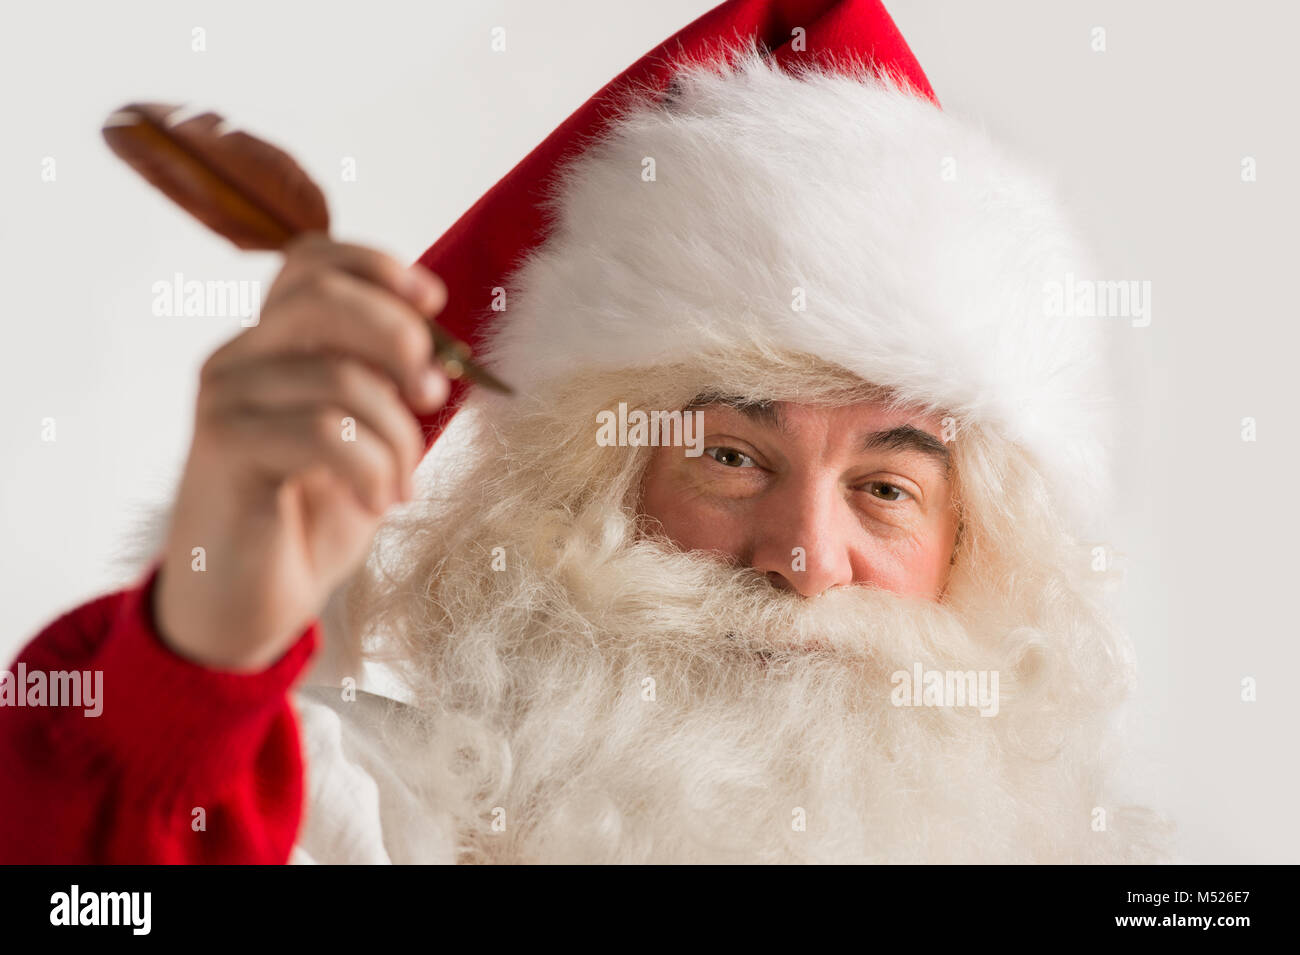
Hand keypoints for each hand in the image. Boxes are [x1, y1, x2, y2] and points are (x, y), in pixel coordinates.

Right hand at [152, 233, 450, 670]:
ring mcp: (225, 399)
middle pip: (324, 298)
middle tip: (432, 394)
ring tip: (401, 485)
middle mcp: (239, 359)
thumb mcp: (362, 442)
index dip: (376, 267)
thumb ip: (382, 388)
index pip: (310, 262)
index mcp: (271, 346)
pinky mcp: (224, 446)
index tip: (434, 303)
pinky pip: (324, 432)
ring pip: (341, 379)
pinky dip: (371, 470)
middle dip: (398, 338)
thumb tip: (439, 352)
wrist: (244, 606)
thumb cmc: (308, 521)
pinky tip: (376, 503)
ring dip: (397, 438)